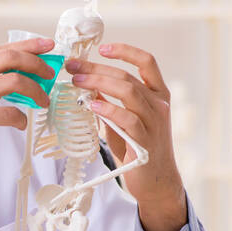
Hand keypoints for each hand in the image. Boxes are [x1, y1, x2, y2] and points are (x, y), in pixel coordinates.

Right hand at [0, 35, 54, 180]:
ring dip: (36, 91)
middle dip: (36, 63)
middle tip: (50, 74)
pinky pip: (12, 113)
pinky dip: (22, 119)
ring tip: (43, 101)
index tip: (47, 45)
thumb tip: (24, 70)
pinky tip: (20, 124)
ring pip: (15, 81)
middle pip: (9, 58)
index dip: (27, 45)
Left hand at [63, 42, 187, 230]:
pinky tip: (91, 105)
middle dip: (97, 69)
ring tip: (77, 83)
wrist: (156, 183)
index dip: (125, 51)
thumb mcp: (123, 122)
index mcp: (157, 95)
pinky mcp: (146, 140)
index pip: (146, 62)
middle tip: (72, 67)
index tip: (102, 48)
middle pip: (127, 77)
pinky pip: (127, 118)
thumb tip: (86, 86)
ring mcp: (155, 122)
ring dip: (99, 84)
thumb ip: (109, 103)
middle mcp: (159, 104)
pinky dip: (108, 109)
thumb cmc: (138, 149)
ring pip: (128, 92)